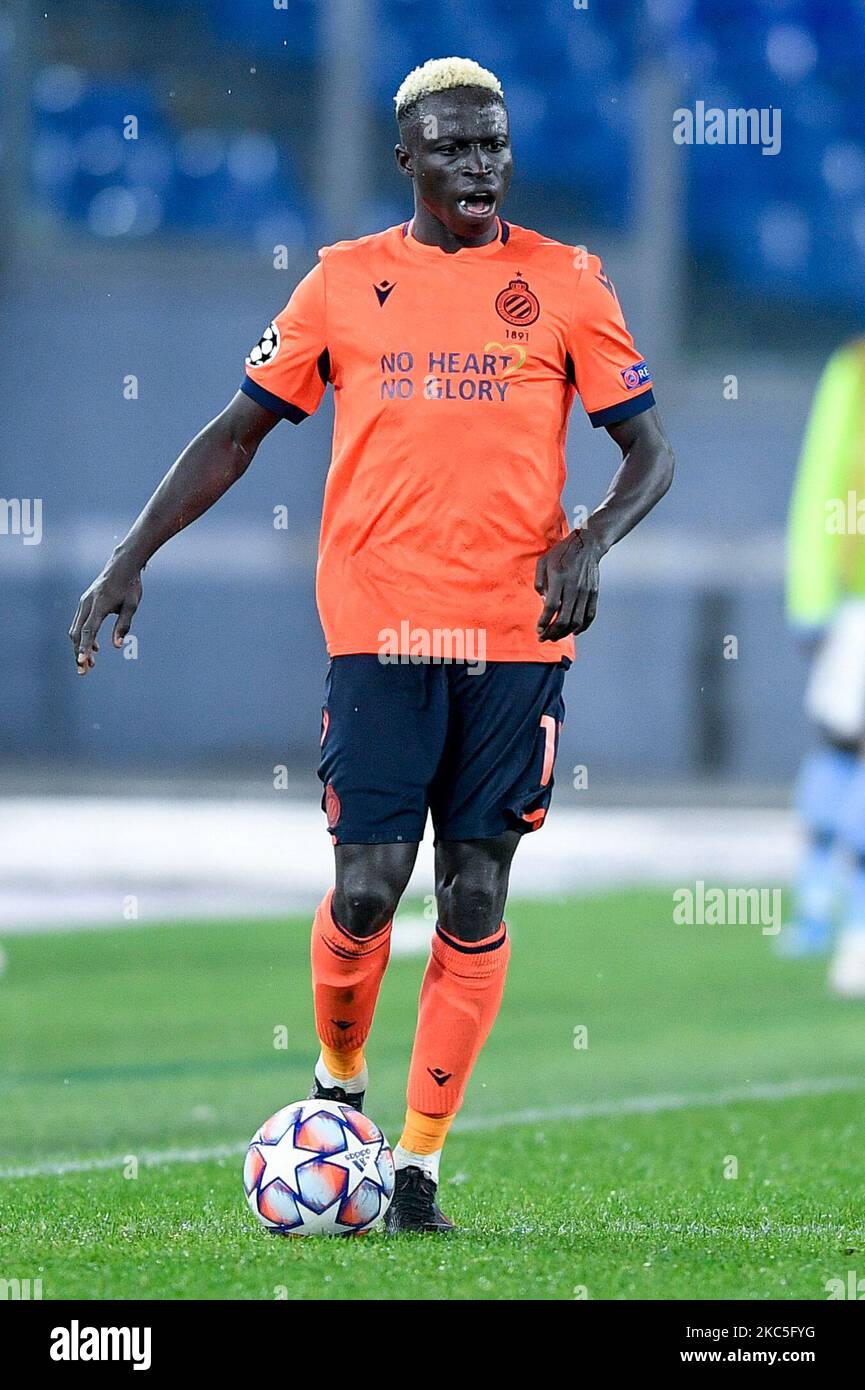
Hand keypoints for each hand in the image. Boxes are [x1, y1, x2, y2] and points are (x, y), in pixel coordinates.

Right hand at [69, 557, 142, 673]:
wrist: (122, 566)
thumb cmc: (130, 586)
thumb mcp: (131, 605)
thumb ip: (124, 625)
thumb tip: (117, 646)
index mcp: (99, 604)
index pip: (89, 630)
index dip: (85, 648)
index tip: (82, 662)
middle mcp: (87, 604)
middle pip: (78, 633)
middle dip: (79, 653)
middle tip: (84, 672)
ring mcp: (83, 603)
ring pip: (76, 630)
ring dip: (81, 647)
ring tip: (91, 664)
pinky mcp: (84, 604)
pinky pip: (80, 624)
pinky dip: (84, 638)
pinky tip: (95, 648)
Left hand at [534, 529, 602, 641]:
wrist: (587, 545)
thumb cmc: (561, 554)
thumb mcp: (543, 562)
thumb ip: (539, 583)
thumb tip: (543, 602)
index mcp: (559, 578)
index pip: (552, 607)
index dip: (544, 621)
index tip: (538, 630)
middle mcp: (574, 587)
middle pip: (564, 618)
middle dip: (552, 632)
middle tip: (544, 638)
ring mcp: (586, 591)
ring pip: (577, 621)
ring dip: (565, 633)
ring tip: (555, 637)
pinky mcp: (594, 593)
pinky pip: (589, 616)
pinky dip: (582, 627)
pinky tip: (573, 632)